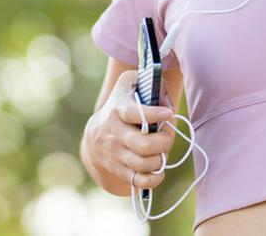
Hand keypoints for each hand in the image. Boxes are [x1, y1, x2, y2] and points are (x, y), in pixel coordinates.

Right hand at [84, 70, 175, 192]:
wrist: (96, 133)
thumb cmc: (123, 103)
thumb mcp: (131, 84)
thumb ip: (154, 86)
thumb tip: (169, 107)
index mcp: (118, 109)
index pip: (134, 113)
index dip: (153, 114)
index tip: (168, 113)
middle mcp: (115, 133)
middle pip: (143, 145)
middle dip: (163, 142)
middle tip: (166, 136)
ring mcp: (116, 154)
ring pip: (143, 164)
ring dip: (160, 159)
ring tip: (161, 150)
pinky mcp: (119, 170)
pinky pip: (139, 181)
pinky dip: (154, 178)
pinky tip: (159, 169)